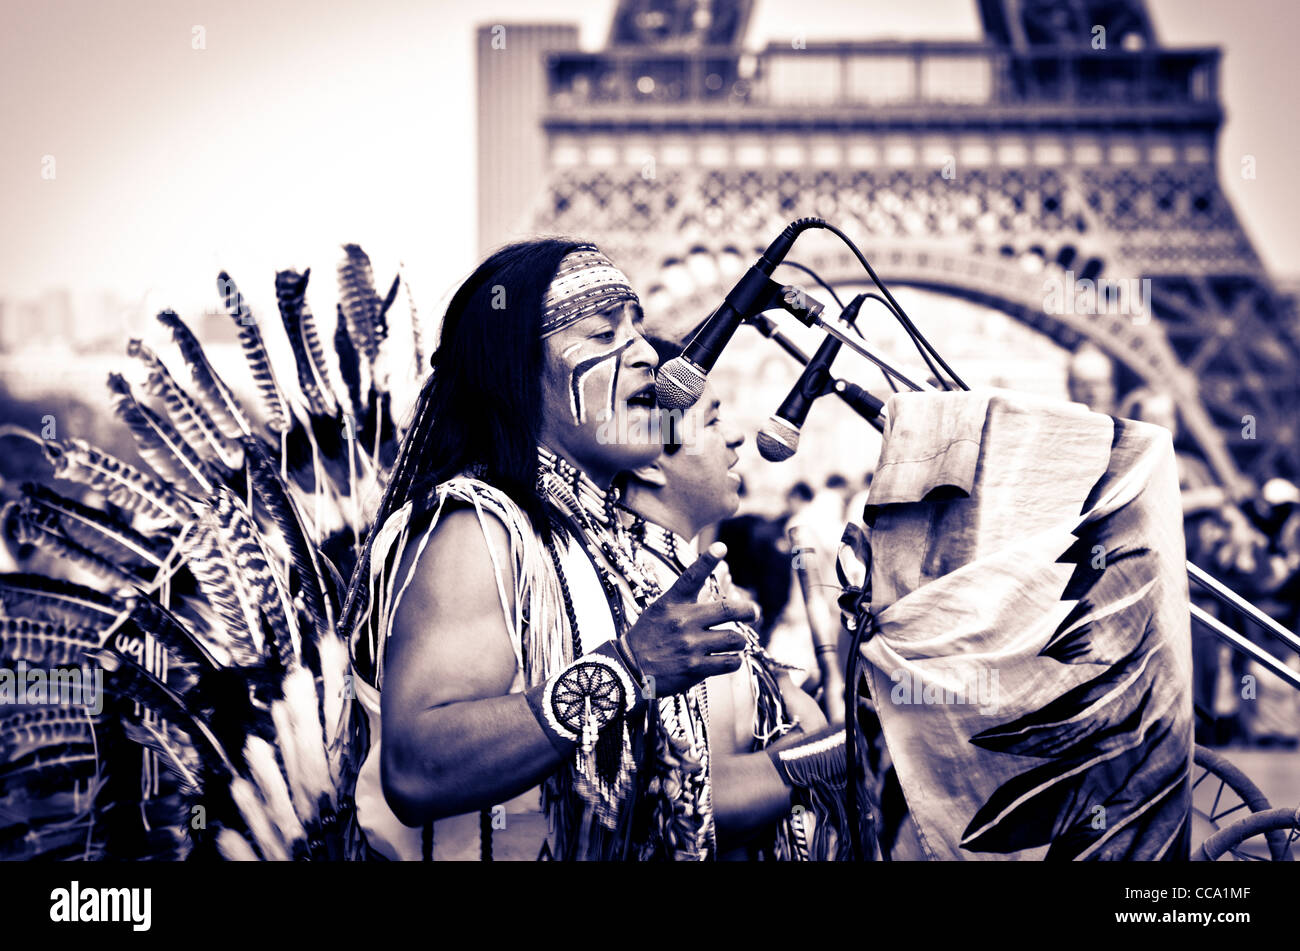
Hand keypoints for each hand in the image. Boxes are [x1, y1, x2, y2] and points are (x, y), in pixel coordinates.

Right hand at [621, 542, 755, 696]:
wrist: (630, 669)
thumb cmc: (648, 638)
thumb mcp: (660, 610)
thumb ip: (683, 601)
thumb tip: (712, 597)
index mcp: (672, 603)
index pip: (691, 577)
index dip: (707, 560)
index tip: (721, 547)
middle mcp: (683, 621)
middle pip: (728, 610)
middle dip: (749, 611)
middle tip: (753, 613)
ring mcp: (690, 645)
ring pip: (734, 639)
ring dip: (739, 642)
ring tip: (735, 644)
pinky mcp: (695, 667)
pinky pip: (729, 662)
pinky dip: (734, 661)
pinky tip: (729, 659)